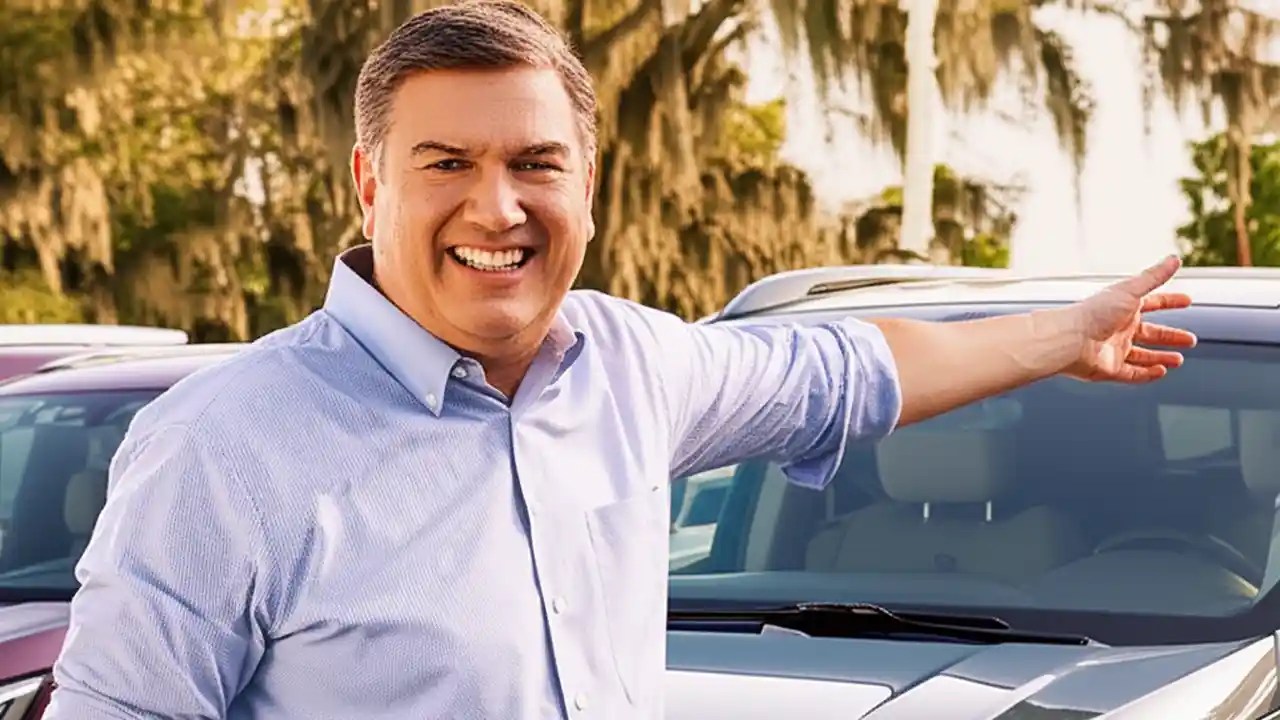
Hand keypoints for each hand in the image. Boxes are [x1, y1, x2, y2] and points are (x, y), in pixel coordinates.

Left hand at [1063, 255, 1197, 382]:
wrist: (1070, 339)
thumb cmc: (1095, 312)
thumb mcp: (1130, 290)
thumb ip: (1154, 276)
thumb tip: (1174, 259)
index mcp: (1124, 308)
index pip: (1153, 303)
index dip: (1170, 301)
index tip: (1187, 301)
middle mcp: (1119, 328)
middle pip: (1150, 333)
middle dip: (1170, 336)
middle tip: (1190, 339)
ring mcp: (1114, 349)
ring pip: (1142, 356)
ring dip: (1161, 357)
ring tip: (1178, 359)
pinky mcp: (1110, 369)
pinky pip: (1132, 374)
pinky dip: (1147, 374)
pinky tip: (1162, 371)